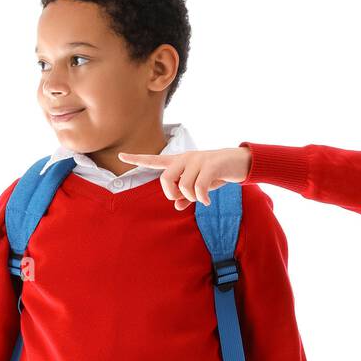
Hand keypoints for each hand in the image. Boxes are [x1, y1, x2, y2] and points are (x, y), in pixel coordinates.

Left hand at [117, 147, 252, 209]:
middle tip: (185, 199)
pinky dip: (202, 198)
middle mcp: (185, 158)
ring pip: (184, 186)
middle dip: (173, 194)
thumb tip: (176, 206)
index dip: (137, 159)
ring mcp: (197, 160)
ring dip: (193, 198)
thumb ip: (187, 195)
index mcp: (179, 162)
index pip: (154, 160)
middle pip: (166, 179)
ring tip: (202, 197)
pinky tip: (207, 201)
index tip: (121, 155)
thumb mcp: (200, 186)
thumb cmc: (217, 174)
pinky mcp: (210, 165)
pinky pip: (199, 187)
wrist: (239, 162)